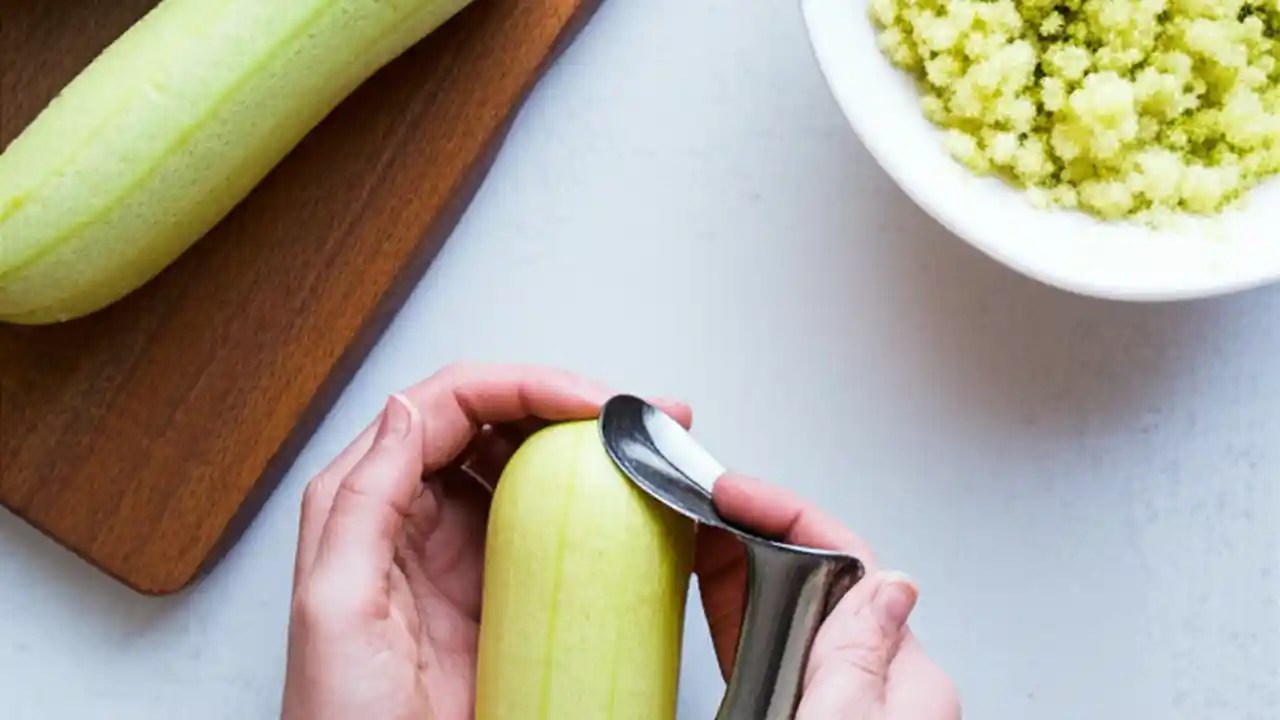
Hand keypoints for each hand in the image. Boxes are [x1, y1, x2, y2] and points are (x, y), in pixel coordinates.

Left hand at [281, 363, 690, 719]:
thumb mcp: (336, 607)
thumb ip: (361, 503)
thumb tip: (406, 409)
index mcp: (366, 503)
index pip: (446, 406)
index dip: (522, 386)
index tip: (587, 403)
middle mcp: (414, 515)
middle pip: (493, 420)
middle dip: (563, 401)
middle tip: (629, 415)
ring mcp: (462, 552)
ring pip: (523, 464)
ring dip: (579, 442)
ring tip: (636, 442)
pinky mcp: (500, 591)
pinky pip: (548, 527)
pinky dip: (587, 501)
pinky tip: (619, 502)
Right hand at [695, 474, 960, 718]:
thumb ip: (859, 651)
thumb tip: (890, 583)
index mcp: (906, 678)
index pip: (849, 563)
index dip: (784, 517)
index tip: (732, 493)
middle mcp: (881, 684)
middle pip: (814, 581)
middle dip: (759, 533)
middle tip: (703, 500)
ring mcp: (842, 701)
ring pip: (788, 612)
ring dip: (742, 568)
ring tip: (695, 529)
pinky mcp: (802, 713)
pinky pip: (768, 651)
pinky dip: (738, 614)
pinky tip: (711, 592)